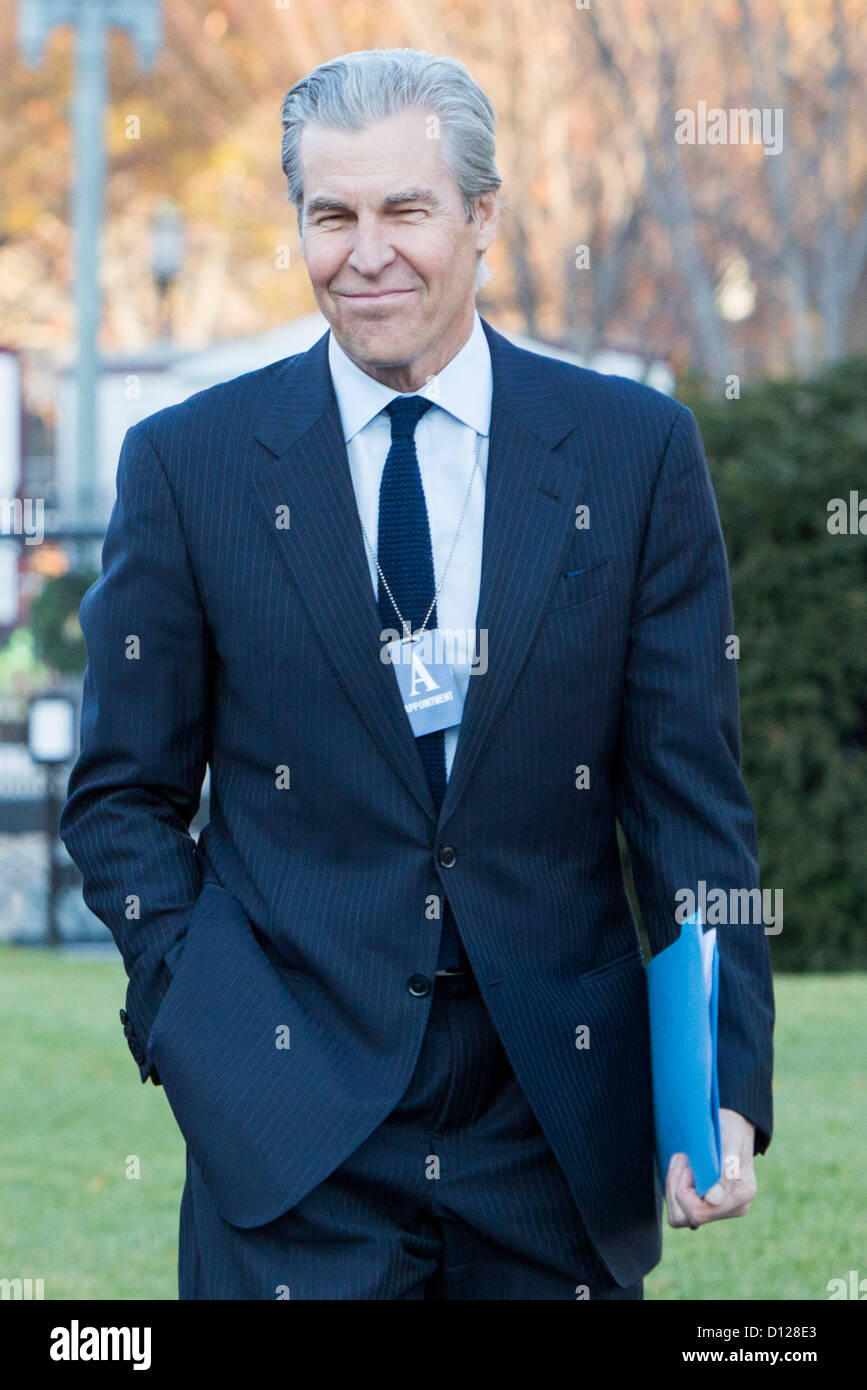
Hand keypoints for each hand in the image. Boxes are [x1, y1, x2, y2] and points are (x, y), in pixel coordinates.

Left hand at [665, 1108, 756, 1228]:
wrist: (733, 1125)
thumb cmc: (732, 1129)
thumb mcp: (730, 1142)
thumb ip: (726, 1170)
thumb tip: (714, 1200)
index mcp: (741, 1196)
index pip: (698, 1212)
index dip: (683, 1189)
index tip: (687, 1162)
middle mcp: (733, 1208)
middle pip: (687, 1218)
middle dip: (675, 1188)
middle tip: (682, 1159)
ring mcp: (719, 1209)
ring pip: (680, 1217)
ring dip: (673, 1188)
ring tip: (682, 1162)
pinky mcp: (706, 1205)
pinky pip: (680, 1210)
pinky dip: (675, 1190)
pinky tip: (684, 1169)